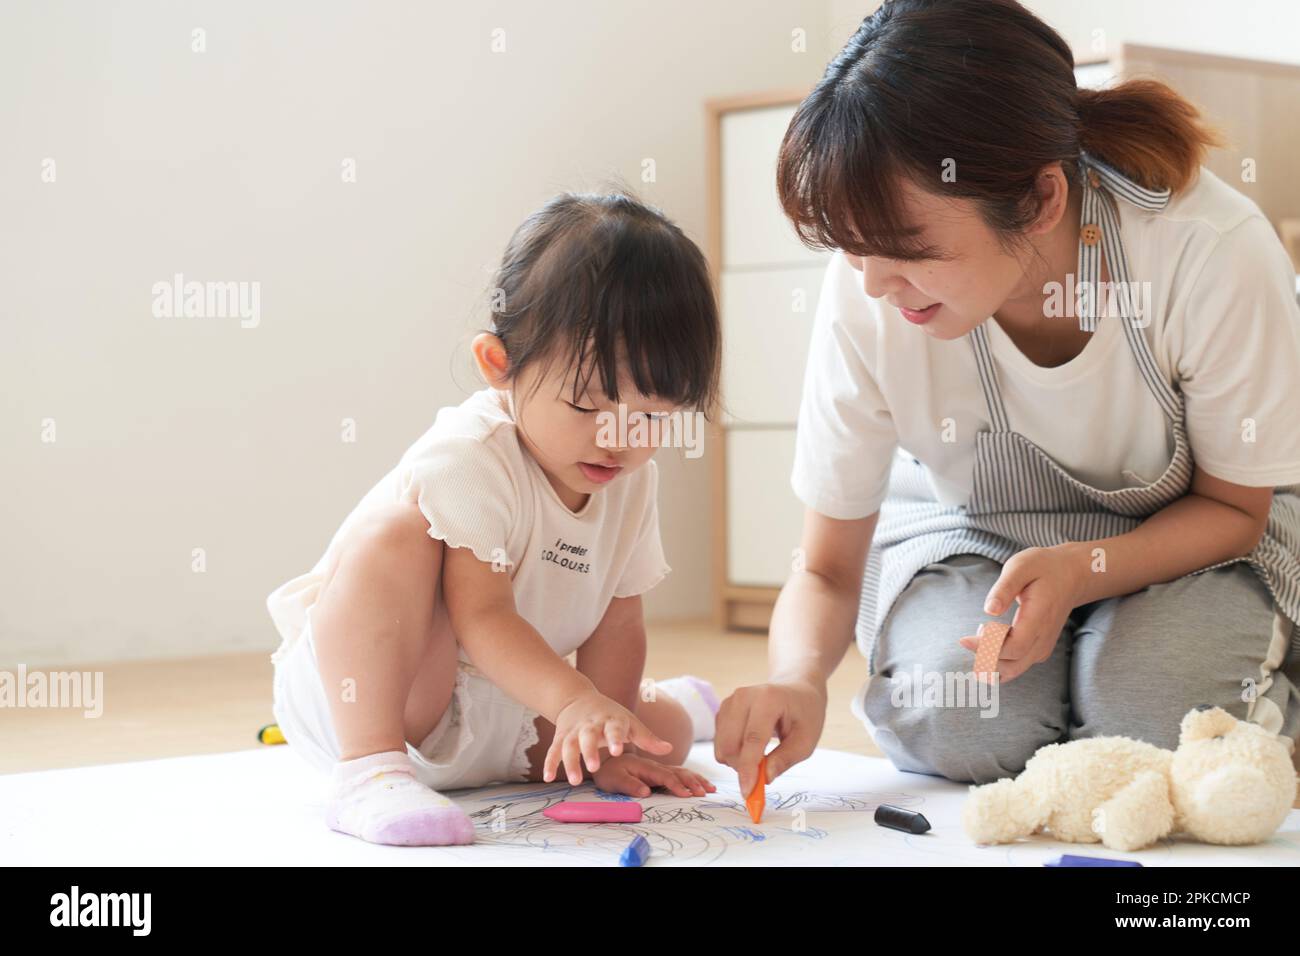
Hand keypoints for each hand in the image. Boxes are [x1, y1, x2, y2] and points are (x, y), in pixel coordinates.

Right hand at [545, 689, 672, 785]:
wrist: (578, 699)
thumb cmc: (611, 716)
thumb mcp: (630, 723)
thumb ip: (648, 738)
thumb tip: (670, 749)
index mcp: (610, 720)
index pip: (613, 728)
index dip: (615, 738)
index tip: (618, 750)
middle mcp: (590, 724)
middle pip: (588, 736)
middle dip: (589, 751)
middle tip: (594, 768)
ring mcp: (573, 730)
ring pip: (569, 744)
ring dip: (570, 762)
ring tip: (576, 781)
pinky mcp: (560, 737)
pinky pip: (553, 750)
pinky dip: (550, 763)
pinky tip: (548, 778)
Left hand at [591, 753, 714, 797]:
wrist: (607, 762)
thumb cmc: (610, 773)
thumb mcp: (614, 780)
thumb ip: (629, 785)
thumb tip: (646, 792)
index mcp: (646, 767)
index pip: (665, 776)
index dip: (677, 785)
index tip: (687, 794)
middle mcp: (656, 766)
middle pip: (679, 772)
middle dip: (693, 782)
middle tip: (705, 793)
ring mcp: (660, 769)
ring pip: (682, 772)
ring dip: (697, 779)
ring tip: (711, 788)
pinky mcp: (661, 772)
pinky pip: (679, 774)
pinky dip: (693, 778)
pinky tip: (702, 784)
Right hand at [714, 678, 827, 796]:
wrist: (795, 689)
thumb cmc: (804, 714)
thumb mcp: (806, 740)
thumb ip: (785, 759)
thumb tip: (764, 778)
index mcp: (768, 699)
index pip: (753, 739)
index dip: (748, 768)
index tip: (748, 792)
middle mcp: (743, 696)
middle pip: (731, 744)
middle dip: (743, 767)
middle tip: (764, 771)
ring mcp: (730, 702)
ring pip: (722, 746)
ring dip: (737, 761)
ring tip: (761, 756)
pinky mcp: (722, 710)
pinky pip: (719, 742)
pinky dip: (733, 753)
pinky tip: (750, 747)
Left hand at [958, 545, 1083, 682]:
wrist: (1072, 575)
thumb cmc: (1043, 568)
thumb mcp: (1021, 567)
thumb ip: (1004, 588)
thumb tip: (989, 610)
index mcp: (1039, 618)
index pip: (1014, 647)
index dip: (987, 648)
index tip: (964, 639)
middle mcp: (1043, 638)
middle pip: (1011, 664)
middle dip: (984, 655)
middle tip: (978, 629)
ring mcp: (1042, 646)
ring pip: (1013, 670)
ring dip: (989, 661)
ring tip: (984, 632)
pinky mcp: (1038, 649)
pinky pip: (1016, 666)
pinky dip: (997, 663)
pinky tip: (988, 643)